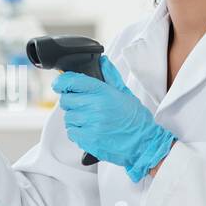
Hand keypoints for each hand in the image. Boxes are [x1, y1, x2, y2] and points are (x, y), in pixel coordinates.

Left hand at [53, 55, 174, 181]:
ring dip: (75, 118)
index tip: (61, 84)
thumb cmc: (135, 119)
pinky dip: (77, 132)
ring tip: (90, 119)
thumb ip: (110, 76)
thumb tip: (102, 62)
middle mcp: (95, 107)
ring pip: (68, 117)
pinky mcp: (88, 140)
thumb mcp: (124, 93)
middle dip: (72, 101)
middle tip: (83, 105)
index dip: (62, 82)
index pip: (72, 81)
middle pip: (66, 100)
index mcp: (103, 92)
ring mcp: (91, 125)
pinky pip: (71, 133)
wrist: (144, 143)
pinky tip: (90, 130)